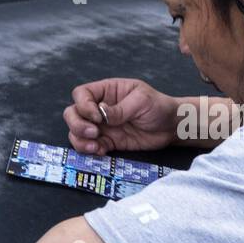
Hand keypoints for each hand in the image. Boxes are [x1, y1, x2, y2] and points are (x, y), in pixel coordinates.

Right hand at [63, 78, 178, 155]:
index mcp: (107, 91)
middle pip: (73, 113)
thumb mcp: (141, 101)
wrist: (171, 127)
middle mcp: (100, 108)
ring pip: (77, 131)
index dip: (83, 105)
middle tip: (94, 132)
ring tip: (95, 146)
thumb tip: (101, 113)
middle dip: (77, 124)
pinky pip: (90, 146)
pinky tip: (101, 151)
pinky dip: (90, 150)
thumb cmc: (158, 106)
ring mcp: (102, 126)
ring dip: (80, 139)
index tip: (97, 116)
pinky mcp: (108, 141)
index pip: (82, 94)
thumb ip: (120, 109)